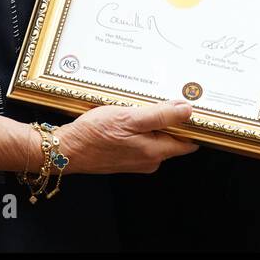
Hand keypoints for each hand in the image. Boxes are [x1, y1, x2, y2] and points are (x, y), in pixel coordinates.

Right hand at [56, 100, 198, 173]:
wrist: (68, 149)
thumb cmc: (95, 134)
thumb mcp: (130, 117)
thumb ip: (161, 115)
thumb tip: (187, 110)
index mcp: (156, 152)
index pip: (187, 141)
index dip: (191, 124)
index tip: (191, 106)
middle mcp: (150, 160)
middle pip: (172, 138)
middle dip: (169, 119)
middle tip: (160, 98)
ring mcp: (138, 161)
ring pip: (155, 138)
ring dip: (152, 122)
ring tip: (138, 106)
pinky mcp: (126, 158)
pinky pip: (141, 140)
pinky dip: (139, 128)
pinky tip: (127, 116)